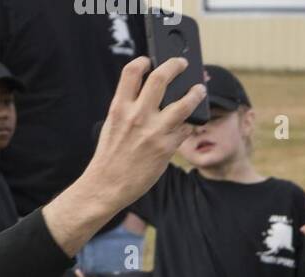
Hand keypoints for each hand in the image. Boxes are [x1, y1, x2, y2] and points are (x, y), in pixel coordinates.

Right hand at [44, 56, 203, 255]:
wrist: (105, 188)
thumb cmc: (109, 158)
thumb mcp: (112, 126)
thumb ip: (128, 108)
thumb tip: (147, 93)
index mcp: (119, 108)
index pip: (132, 71)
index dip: (144, 61)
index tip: (151, 60)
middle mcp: (137, 116)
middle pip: (161, 77)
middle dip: (176, 65)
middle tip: (183, 64)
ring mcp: (153, 131)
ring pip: (185, 101)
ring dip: (196, 93)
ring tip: (199, 90)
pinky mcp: (166, 147)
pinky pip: (186, 127)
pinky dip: (190, 123)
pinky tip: (189, 122)